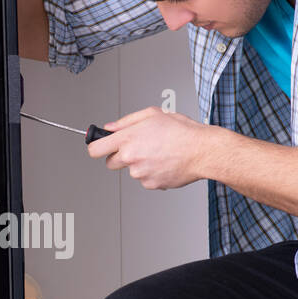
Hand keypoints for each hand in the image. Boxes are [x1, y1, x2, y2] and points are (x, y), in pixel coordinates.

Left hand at [86, 106, 208, 189]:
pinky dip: (152, 172)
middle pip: (110, 163)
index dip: (95, 147)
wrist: (202, 151)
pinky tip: (164, 162)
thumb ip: (126, 121)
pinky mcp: (151, 184)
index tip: (98, 147)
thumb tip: (110, 128)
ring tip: (159, 152)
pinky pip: (145, 179)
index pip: (95, 149)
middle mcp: (131, 158)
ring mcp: (140, 173)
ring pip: (131, 170)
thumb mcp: (152, 114)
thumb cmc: (182, 131)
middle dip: (118, 156)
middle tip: (136, 147)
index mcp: (127, 139)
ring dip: (140, 163)